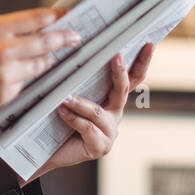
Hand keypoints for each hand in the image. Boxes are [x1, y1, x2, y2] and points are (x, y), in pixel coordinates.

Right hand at [0, 7, 82, 125]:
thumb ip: (3, 33)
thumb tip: (32, 31)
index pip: (34, 18)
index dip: (55, 16)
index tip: (66, 15)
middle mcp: (2, 51)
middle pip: (45, 43)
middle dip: (64, 39)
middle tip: (75, 36)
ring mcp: (5, 75)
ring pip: (39, 66)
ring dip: (44, 61)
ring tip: (44, 57)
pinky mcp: (5, 95)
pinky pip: (24, 85)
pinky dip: (22, 80)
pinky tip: (9, 78)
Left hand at [23, 42, 154, 181]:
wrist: (47, 151)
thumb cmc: (57, 120)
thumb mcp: (69, 96)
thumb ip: (76, 80)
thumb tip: (73, 50)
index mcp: (112, 100)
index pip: (132, 78)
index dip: (142, 61)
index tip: (148, 42)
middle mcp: (115, 114)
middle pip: (125, 90)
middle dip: (121, 71)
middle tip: (117, 55)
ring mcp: (110, 132)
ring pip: (98, 111)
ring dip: (80, 102)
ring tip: (63, 97)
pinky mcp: (100, 146)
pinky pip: (87, 127)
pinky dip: (72, 118)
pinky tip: (60, 111)